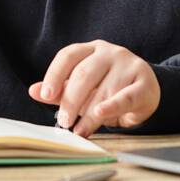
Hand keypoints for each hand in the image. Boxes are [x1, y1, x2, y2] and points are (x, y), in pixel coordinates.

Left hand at [28, 39, 159, 137]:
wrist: (146, 92)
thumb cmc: (109, 88)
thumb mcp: (83, 88)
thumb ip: (60, 89)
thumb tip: (33, 90)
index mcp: (91, 49)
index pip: (68, 55)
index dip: (54, 75)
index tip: (45, 95)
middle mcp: (110, 52)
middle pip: (84, 74)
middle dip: (70, 101)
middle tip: (64, 121)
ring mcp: (129, 65)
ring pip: (103, 91)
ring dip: (89, 115)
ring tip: (80, 131)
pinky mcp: (144, 83)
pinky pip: (126, 96)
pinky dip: (112, 106)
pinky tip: (101, 114)